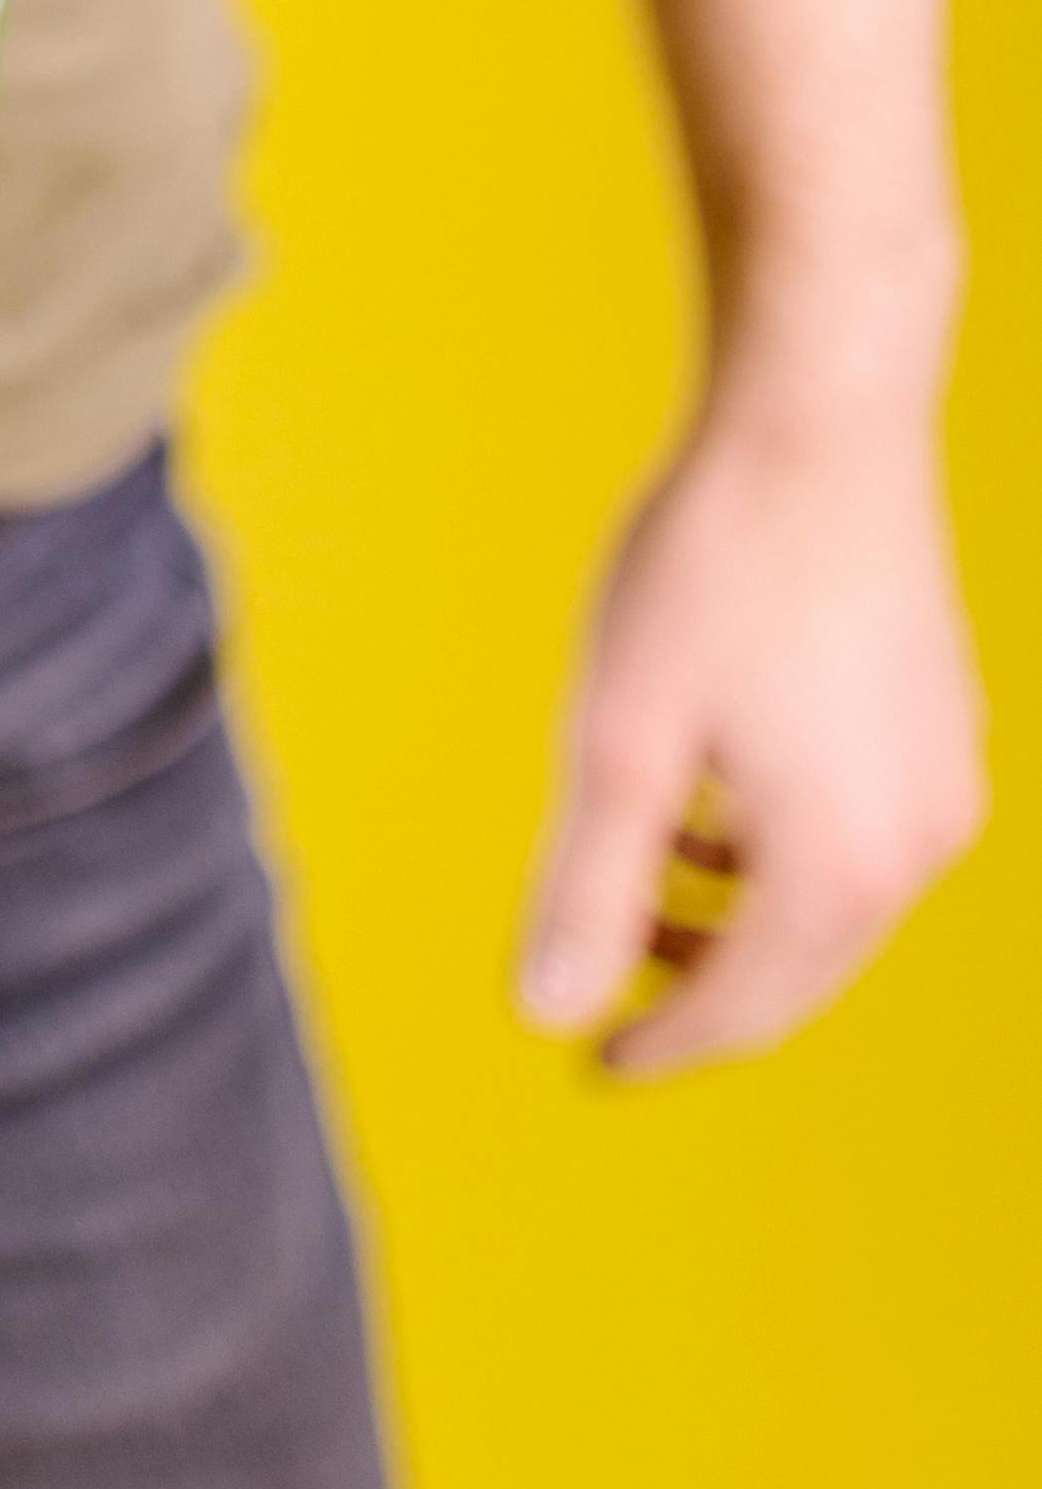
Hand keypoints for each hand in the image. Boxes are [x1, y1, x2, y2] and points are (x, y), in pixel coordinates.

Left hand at [520, 391, 985, 1075]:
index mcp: (839, 866)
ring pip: (832, 906)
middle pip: (798, 972)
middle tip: (608, 1000)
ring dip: (739, 921)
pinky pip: (862, 838)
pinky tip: (715, 809)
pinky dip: (783, 856)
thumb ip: (587, 885)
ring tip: (645, 897)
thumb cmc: (716, 568)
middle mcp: (918, 845)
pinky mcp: (942, 729)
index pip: (741, 1009)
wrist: (820, 426)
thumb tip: (545, 1009)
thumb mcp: (621, 736)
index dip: (657, 1044)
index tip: (588, 1062)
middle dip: (701, 993)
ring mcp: (944, 785)